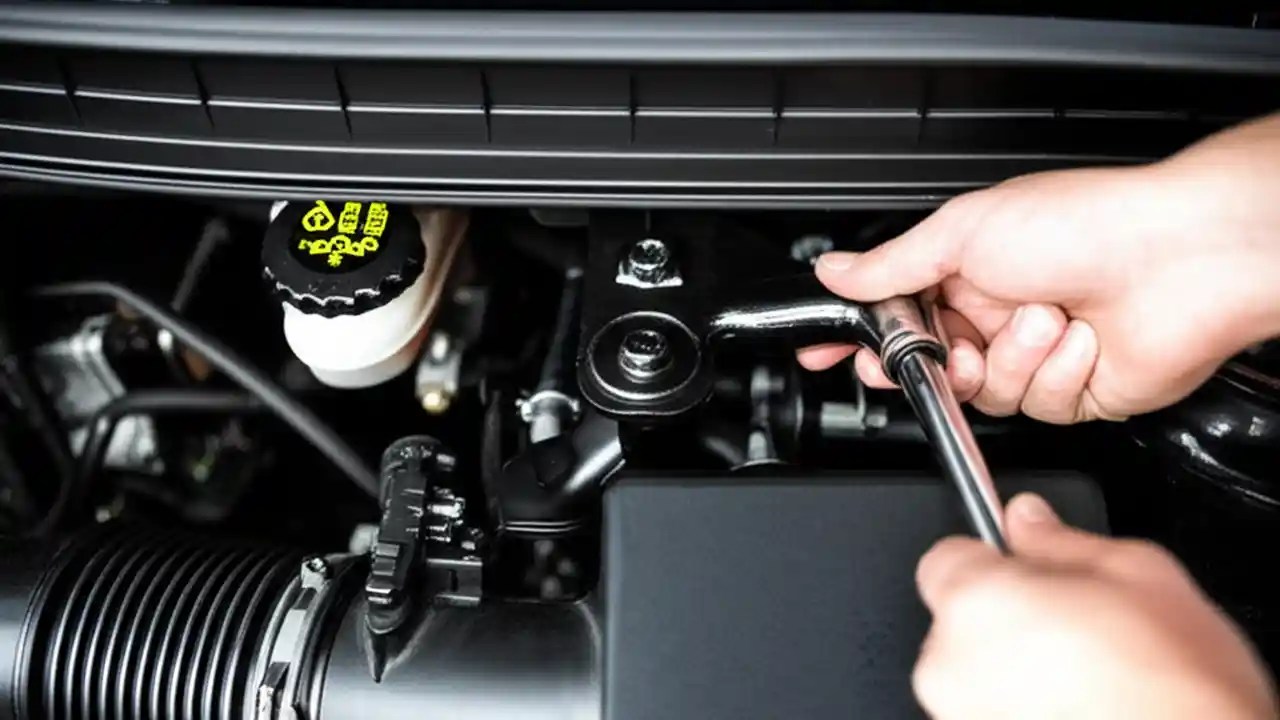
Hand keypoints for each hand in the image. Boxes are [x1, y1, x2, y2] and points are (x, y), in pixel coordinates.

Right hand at [799, 113, 1279, 421]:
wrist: (1179, 258)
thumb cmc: (1086, 224)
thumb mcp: (964, 232)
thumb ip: (891, 264)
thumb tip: (834, 271)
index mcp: (967, 270)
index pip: (894, 314)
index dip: (861, 337)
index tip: (827, 350)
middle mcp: (997, 314)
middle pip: (931, 365)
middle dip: (932, 362)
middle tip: (941, 350)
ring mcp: (1035, 355)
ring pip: (983, 392)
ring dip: (1012, 357)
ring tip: (1045, 317)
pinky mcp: (1072, 391)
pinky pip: (1036, 405)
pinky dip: (1057, 371)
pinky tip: (1080, 339)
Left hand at [913, 494, 1277, 719]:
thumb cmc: (1176, 688)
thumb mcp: (1136, 573)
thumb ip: (1059, 540)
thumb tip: (1027, 520)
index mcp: (976, 601)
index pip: (947, 556)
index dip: (994, 561)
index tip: (1030, 571)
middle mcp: (949, 664)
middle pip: (961, 618)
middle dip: (1008, 615)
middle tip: (1075, 626)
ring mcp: (962, 713)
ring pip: (977, 672)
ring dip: (1016, 668)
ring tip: (1087, 677)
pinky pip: (991, 710)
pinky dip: (1022, 707)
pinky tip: (1079, 709)